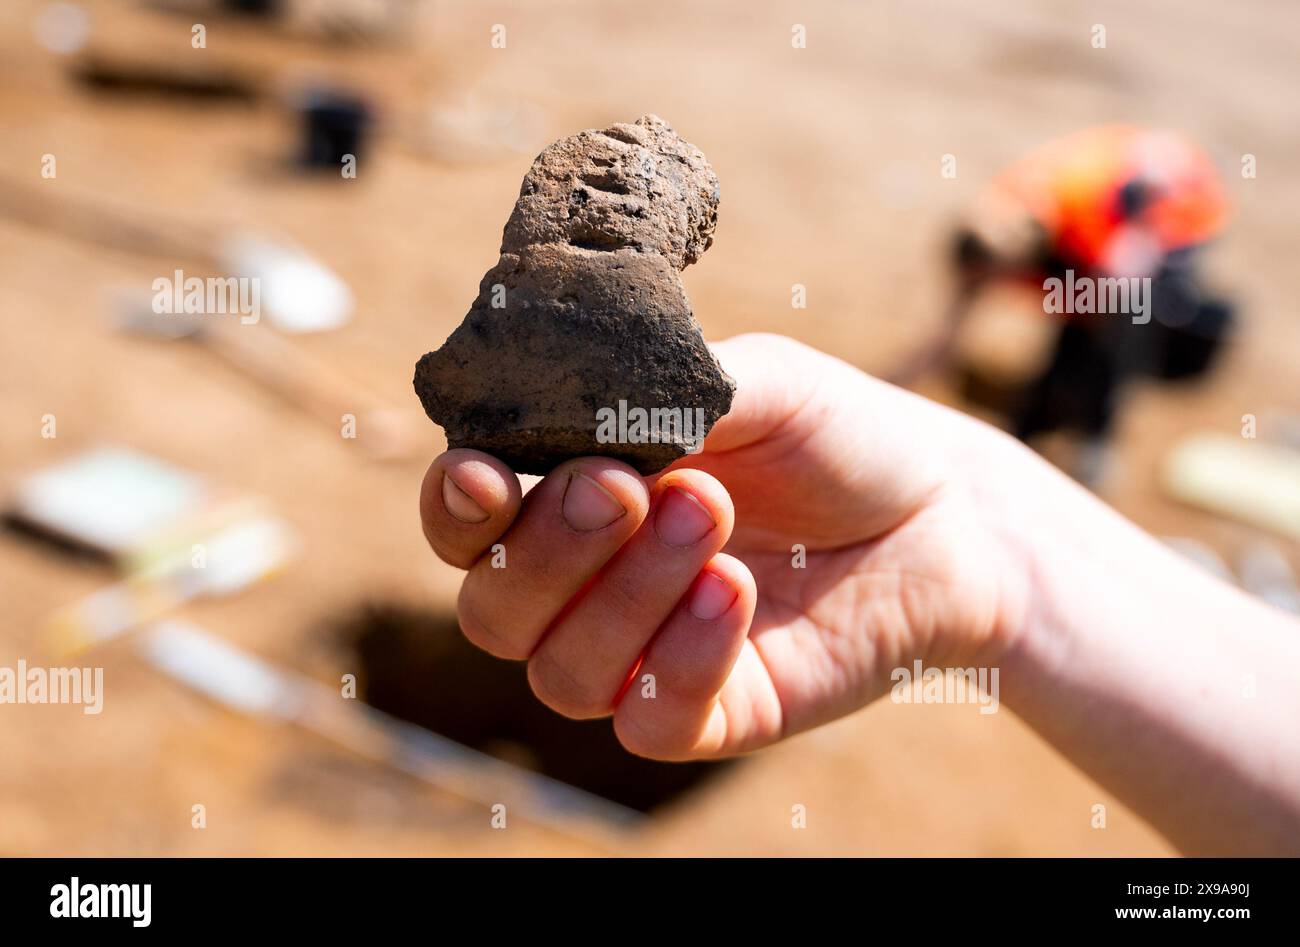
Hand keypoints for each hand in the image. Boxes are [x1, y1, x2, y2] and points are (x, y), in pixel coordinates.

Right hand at [419, 333, 1030, 759]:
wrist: (943, 510)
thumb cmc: (833, 436)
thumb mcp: (755, 380)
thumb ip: (668, 388)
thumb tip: (585, 402)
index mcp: (574, 500)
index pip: (471, 528)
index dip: (456, 508)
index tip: (483, 473)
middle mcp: (591, 590)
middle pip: (493, 613)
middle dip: (547, 550)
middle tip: (626, 486)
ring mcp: (644, 659)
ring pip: (563, 673)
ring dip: (626, 594)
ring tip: (710, 516)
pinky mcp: (714, 714)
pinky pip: (651, 725)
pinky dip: (681, 659)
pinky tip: (736, 590)